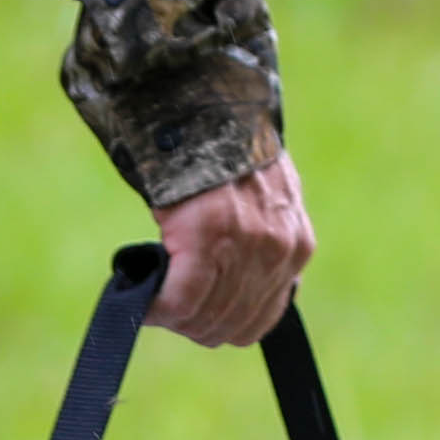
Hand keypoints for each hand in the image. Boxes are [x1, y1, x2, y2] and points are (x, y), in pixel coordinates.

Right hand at [148, 143, 313, 346]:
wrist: (206, 111)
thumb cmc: (225, 155)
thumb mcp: (266, 202)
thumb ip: (262, 245)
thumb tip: (236, 289)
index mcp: (296, 246)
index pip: (263, 320)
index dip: (224, 327)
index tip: (195, 317)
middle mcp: (279, 252)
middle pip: (232, 325)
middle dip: (194, 325)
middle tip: (166, 310)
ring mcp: (246, 247)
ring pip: (204, 317)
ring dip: (173, 318)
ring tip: (153, 301)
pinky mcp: (207, 238)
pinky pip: (179, 300)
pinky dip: (157, 307)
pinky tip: (142, 301)